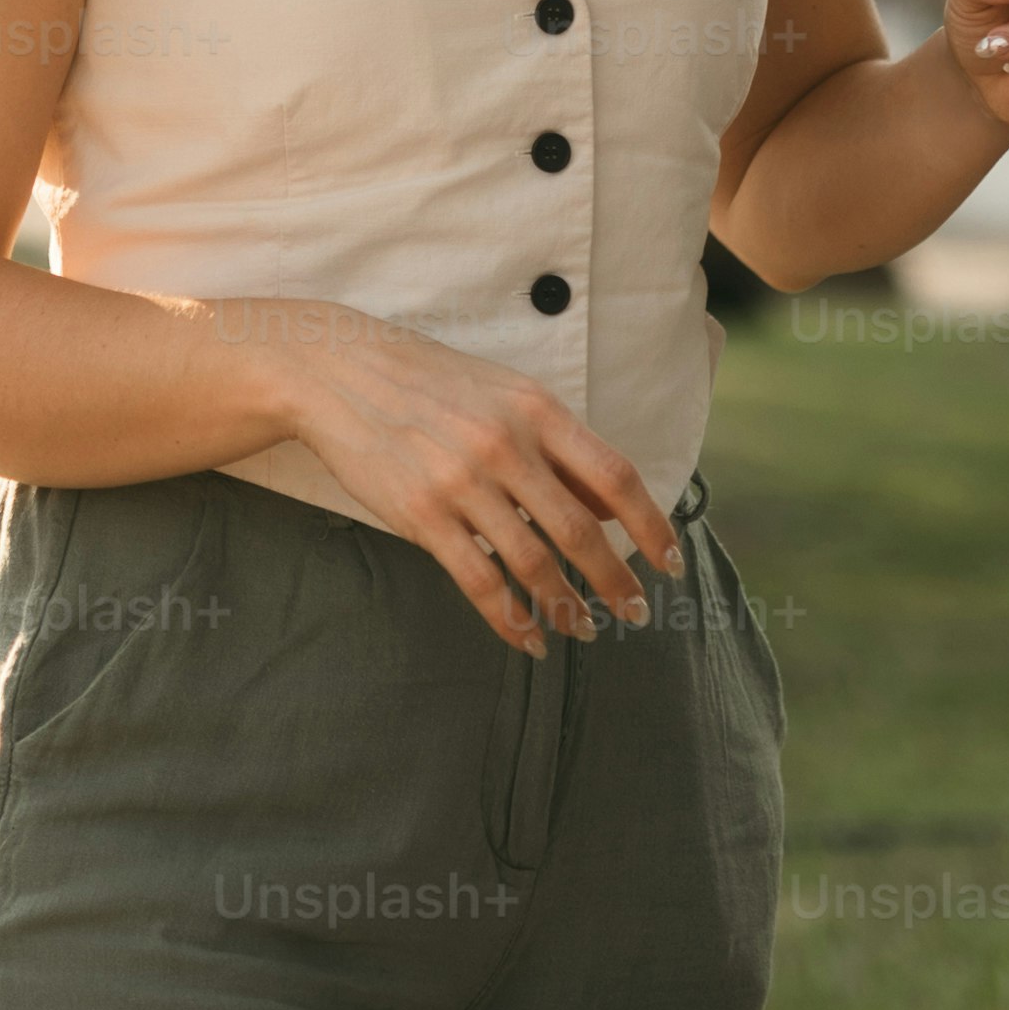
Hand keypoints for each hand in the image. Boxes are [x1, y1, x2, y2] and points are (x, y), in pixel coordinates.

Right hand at [247, 298, 683, 652]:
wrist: (339, 371)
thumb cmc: (431, 383)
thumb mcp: (506, 394)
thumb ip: (558, 446)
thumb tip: (611, 507)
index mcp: (536, 409)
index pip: (615, 475)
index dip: (651, 525)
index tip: (669, 561)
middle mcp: (505, 444)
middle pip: (580, 528)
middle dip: (615, 580)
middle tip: (634, 612)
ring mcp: (461, 481)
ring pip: (533, 561)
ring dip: (564, 605)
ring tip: (581, 628)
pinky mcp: (422, 514)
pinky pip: (479, 580)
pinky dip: (511, 618)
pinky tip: (528, 638)